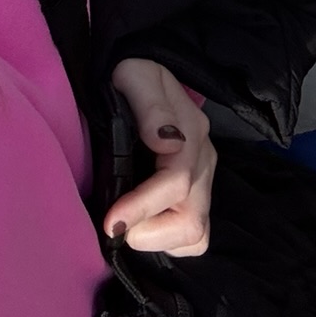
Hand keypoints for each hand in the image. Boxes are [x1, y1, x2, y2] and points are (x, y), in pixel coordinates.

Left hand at [103, 58, 213, 257]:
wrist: (138, 75)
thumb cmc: (132, 75)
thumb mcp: (135, 76)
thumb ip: (150, 105)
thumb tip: (166, 142)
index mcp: (190, 132)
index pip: (176, 182)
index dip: (143, 207)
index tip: (111, 221)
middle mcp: (203, 160)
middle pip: (191, 220)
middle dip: (150, 232)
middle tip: (114, 225)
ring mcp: (204, 180)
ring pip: (196, 234)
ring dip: (159, 240)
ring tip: (129, 225)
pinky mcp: (198, 195)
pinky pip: (195, 237)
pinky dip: (170, 240)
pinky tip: (146, 224)